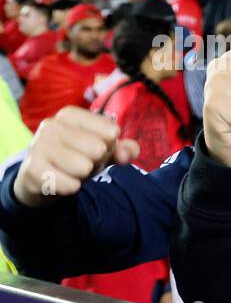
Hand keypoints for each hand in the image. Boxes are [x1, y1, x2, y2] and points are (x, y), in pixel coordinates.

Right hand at [13, 107, 140, 207]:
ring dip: (83, 175)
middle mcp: (51, 125)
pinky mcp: (32, 169)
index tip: (96, 148)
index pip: (111, 132)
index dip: (110, 146)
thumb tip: (127, 154)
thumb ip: (125, 149)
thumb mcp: (104, 150)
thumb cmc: (76, 157)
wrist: (41, 178)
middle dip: (97, 162)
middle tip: (82, 162)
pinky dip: (72, 187)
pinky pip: (70, 185)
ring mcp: (38, 145)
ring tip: (71, 171)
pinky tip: (62, 181)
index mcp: (70, 115)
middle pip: (98, 149)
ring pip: (83, 167)